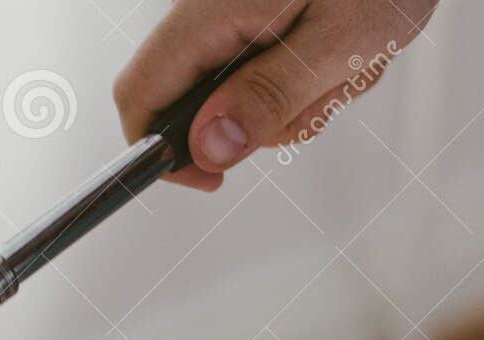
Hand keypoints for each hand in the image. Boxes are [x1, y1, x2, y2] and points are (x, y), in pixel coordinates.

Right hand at [113, 0, 436, 190]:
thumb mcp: (338, 43)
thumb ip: (269, 97)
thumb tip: (208, 148)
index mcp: (210, 9)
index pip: (141, 93)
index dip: (162, 151)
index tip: (212, 178)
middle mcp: (208, 8)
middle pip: (192, 103)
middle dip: (258, 124)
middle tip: (320, 98)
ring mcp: (232, 15)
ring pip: (236, 97)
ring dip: (293, 104)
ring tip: (343, 68)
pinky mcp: (256, 20)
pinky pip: (264, 75)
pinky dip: (303, 83)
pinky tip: (339, 58)